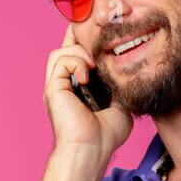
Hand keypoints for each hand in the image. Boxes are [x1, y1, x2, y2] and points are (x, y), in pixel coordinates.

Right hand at [43, 23, 133, 161]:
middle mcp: (65, 84)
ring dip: (80, 52)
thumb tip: (127, 69)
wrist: (92, 149)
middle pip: (66, 47)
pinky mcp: (53, 88)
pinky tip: (88, 77)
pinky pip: (61, 60)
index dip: (85, 40)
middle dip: (79, 34)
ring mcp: (57, 86)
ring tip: (95, 66)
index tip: (101, 31)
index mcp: (78, 87)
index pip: (78, 55)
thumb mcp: (120, 104)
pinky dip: (77, 63)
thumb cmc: (105, 136)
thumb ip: (119, 85)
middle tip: (97, 30)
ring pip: (61, 52)